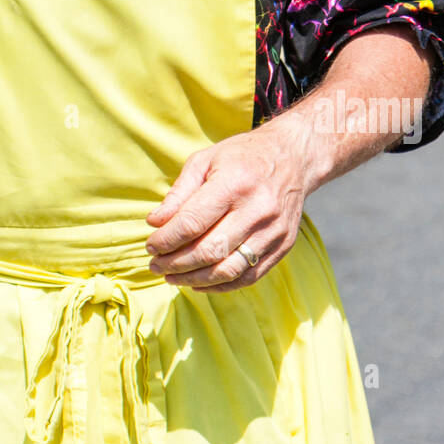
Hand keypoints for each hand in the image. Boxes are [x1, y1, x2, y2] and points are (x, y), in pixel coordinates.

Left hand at [144, 117, 311, 291]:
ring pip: (228, 270)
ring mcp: (273, 231)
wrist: (293, 158)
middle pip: (209, 250)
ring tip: (172, 277)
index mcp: (234, 183)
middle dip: (175, 263)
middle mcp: (257, 209)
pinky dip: (220, 285)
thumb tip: (155, 223)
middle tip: (155, 265)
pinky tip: (199, 282)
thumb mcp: (205, 160)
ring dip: (194, 279)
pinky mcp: (283, 246)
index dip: (166, 240)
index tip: (151, 246)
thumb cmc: (242, 157)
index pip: (192, 222)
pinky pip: (249, 277)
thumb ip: (179, 193)